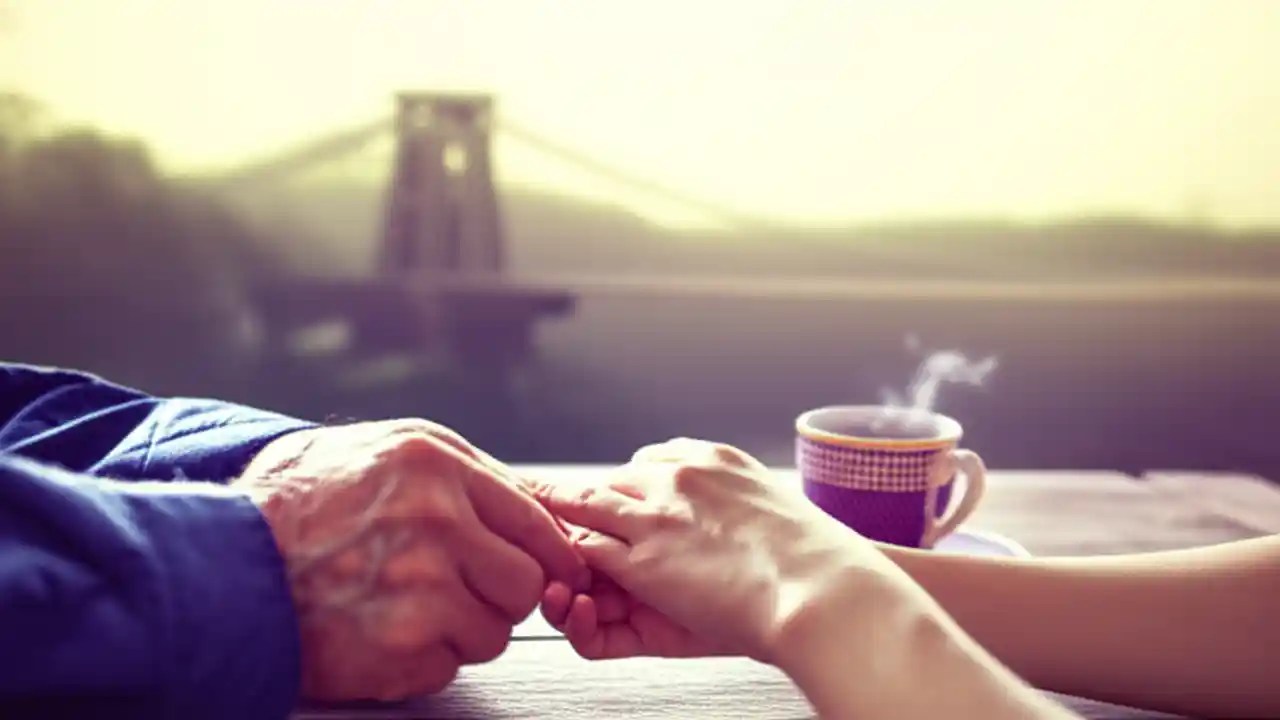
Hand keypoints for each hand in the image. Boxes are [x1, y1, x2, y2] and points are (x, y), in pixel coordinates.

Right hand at [236, 419, 586, 701]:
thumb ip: (461, 469)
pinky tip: (380, 633)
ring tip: (406, 608)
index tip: (554, 569)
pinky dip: (422, 662)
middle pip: (526, 583)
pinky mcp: (399, 650)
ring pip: (493, 633)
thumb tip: (532, 503)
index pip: (535, 520)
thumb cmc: (297, 501)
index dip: (550, 552)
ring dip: (462, 630)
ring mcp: (421, 591)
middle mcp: (437, 523)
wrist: (219, 560)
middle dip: (502, 594)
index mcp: (437, 466)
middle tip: (462, 590)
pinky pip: (448, 668)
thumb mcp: (381, 448)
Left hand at [535, 438, 911, 663]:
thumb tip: (745, 521)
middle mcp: (680, 474)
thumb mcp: (778, 509)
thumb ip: (744, 504)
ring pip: (586, 504)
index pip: (653, 459)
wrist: (825, 590)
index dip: (632, 483)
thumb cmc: (817, 562)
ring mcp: (657, 512)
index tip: (622, 494)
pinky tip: (554, 559)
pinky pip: (587, 547)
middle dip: (592, 498)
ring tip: (531, 516)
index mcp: (716, 458)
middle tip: (560, 509)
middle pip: (613, 478)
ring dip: (560, 515)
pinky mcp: (642, 557)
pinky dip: (566, 553)